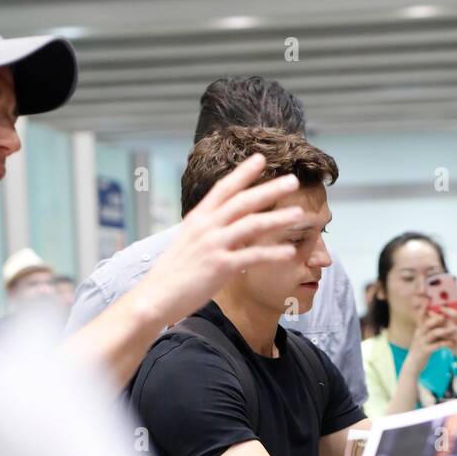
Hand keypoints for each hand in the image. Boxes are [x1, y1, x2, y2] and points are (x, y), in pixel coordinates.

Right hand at [137, 153, 304, 325]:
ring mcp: (214, 245)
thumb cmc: (172, 274)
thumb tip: (229, 230)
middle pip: (244, 201)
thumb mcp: (188, 244)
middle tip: (292, 180)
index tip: (260, 159)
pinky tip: (290, 252)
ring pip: (252, 225)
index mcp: (198, 219)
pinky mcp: (220, 266)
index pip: (223, 188)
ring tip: (300, 214)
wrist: (156, 296)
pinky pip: (253, 256)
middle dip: (270, 189)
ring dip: (279, 218)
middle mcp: (206, 227)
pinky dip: (273, 253)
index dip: (243, 173)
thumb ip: (209, 233)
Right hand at [407, 303, 456, 372]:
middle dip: (438, 318)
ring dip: (445, 330)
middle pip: (428, 323)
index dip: (424, 307)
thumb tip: (437, 319)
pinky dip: (445, 343)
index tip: (428, 299)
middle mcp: (419, 334)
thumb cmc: (421, 349)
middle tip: (449, 314)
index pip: (421, 316)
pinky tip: (453, 343)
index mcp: (419, 329)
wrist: (413, 364)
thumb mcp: (422, 337)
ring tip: (455, 328)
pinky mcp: (425, 351)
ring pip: (433, 333)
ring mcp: (422, 342)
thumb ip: (428, 328)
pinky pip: (436, 346)